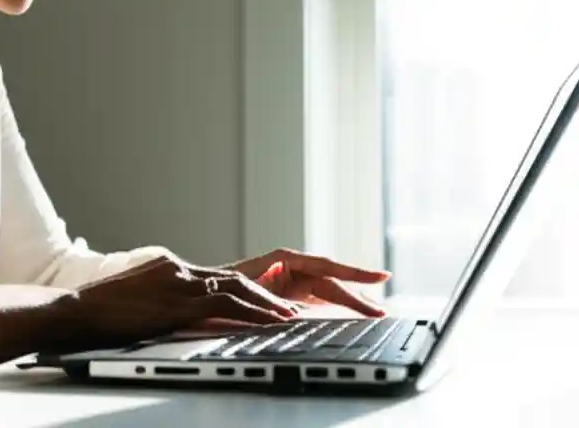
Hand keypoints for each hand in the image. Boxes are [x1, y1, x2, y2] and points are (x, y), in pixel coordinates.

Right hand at [57, 255, 298, 350]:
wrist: (72, 311)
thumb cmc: (96, 314)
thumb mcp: (135, 302)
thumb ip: (160, 304)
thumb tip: (175, 319)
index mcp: (167, 267)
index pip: (216, 277)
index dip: (246, 289)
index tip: (266, 300)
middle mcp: (177, 269)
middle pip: (232, 278)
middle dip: (264, 294)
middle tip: (288, 309)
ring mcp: (177, 283)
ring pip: (235, 288)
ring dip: (265, 304)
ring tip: (288, 317)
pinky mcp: (176, 302)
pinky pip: (223, 306)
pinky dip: (250, 313)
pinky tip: (267, 323)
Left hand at [223, 248, 390, 316]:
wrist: (197, 294)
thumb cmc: (216, 287)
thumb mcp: (240, 290)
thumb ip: (267, 299)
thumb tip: (293, 315)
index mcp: (282, 260)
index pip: (326, 266)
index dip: (354, 272)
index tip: (380, 276)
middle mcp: (290, 269)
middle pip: (331, 282)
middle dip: (357, 296)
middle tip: (382, 312)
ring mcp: (290, 284)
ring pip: (328, 293)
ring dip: (350, 304)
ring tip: (376, 315)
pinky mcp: (288, 298)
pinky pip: (318, 302)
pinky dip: (336, 309)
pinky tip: (352, 317)